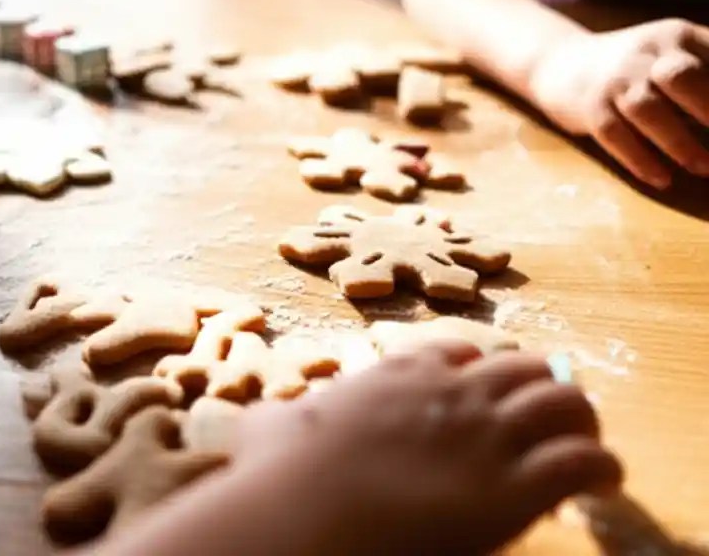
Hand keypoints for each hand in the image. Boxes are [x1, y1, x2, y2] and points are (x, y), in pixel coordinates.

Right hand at [235, 343, 622, 555]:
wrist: (308, 513)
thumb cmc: (280, 473)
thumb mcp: (271, 427)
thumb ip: (280, 417)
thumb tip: (264, 420)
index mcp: (399, 374)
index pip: (459, 354)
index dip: (475, 373)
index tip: (478, 397)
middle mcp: (453, 392)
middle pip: (525, 367)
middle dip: (540, 389)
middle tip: (543, 421)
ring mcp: (488, 435)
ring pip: (567, 401)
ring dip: (580, 421)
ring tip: (584, 446)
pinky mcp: (517, 486)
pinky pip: (585, 460)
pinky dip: (602, 469)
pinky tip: (602, 485)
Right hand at [530, 18, 708, 188]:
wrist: (562, 63)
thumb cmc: (637, 68)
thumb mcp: (677, 54)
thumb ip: (708, 77)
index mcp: (679, 37)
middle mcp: (646, 53)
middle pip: (682, 77)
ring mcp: (614, 80)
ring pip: (647, 109)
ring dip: (680, 142)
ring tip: (705, 168)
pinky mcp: (589, 107)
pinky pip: (614, 134)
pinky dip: (640, 159)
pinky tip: (662, 179)